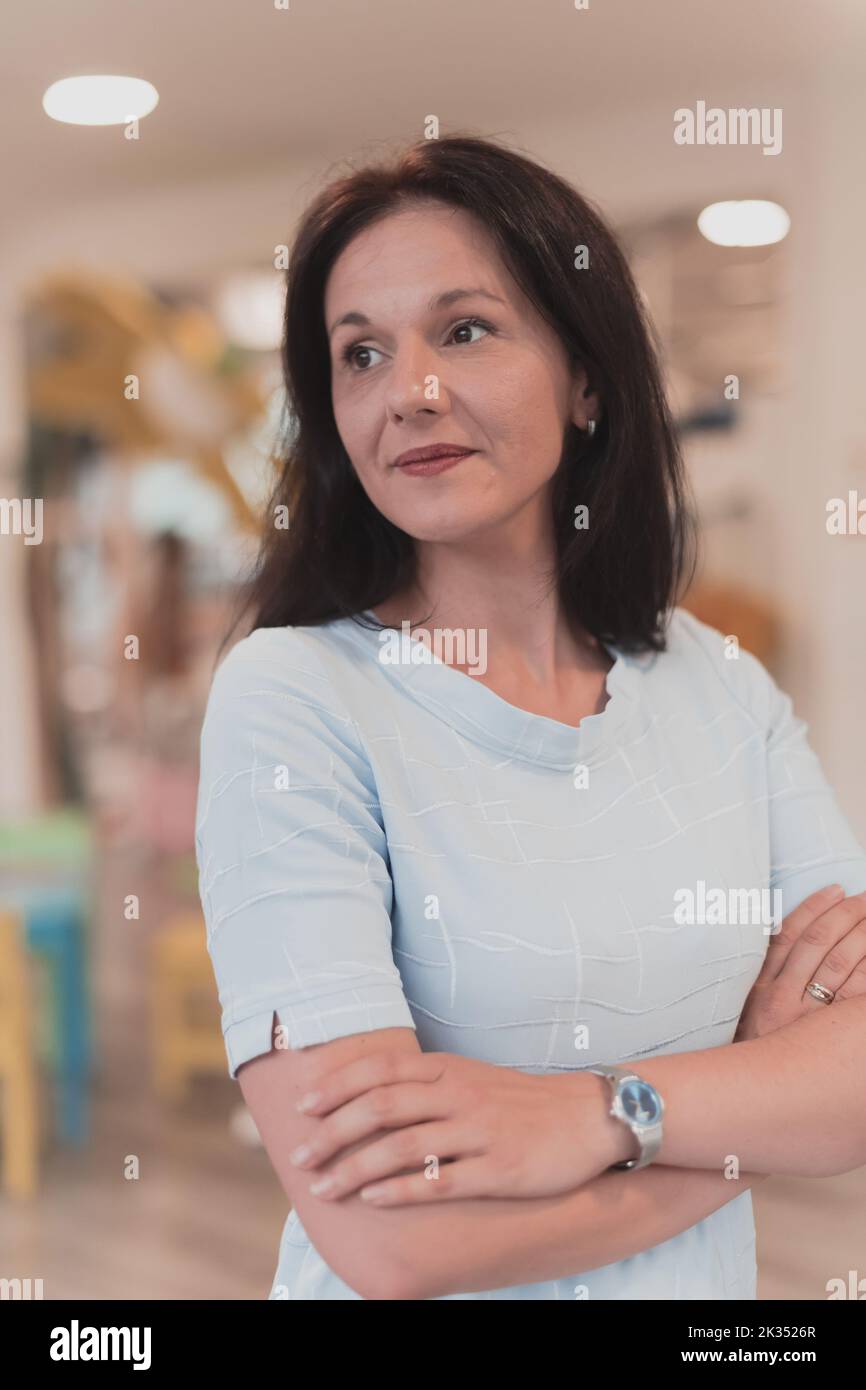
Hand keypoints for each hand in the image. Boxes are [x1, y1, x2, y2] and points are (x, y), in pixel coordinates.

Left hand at [288, 1050, 625, 1205]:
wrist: (588, 1117)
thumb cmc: (520, 1101)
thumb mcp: (470, 1076)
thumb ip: (424, 1083)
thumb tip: (367, 1095)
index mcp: (448, 1069)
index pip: (380, 1069)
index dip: (337, 1085)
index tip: (302, 1105)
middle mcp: (458, 1095)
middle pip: (381, 1106)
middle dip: (332, 1132)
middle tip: (299, 1155)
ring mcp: (478, 1132)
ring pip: (402, 1146)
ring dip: (354, 1167)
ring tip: (323, 1187)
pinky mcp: (498, 1169)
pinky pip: (439, 1181)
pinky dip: (400, 1189)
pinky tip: (372, 1199)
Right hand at [734, 884, 865, 1041]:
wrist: (753, 1104)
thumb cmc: (756, 1056)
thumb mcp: (748, 1014)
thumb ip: (766, 978)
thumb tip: (786, 937)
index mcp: (760, 989)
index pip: (790, 935)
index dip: (815, 908)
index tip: (836, 889)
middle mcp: (783, 1000)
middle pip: (822, 944)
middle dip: (849, 915)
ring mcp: (809, 1021)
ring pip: (845, 965)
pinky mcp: (828, 1040)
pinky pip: (858, 997)